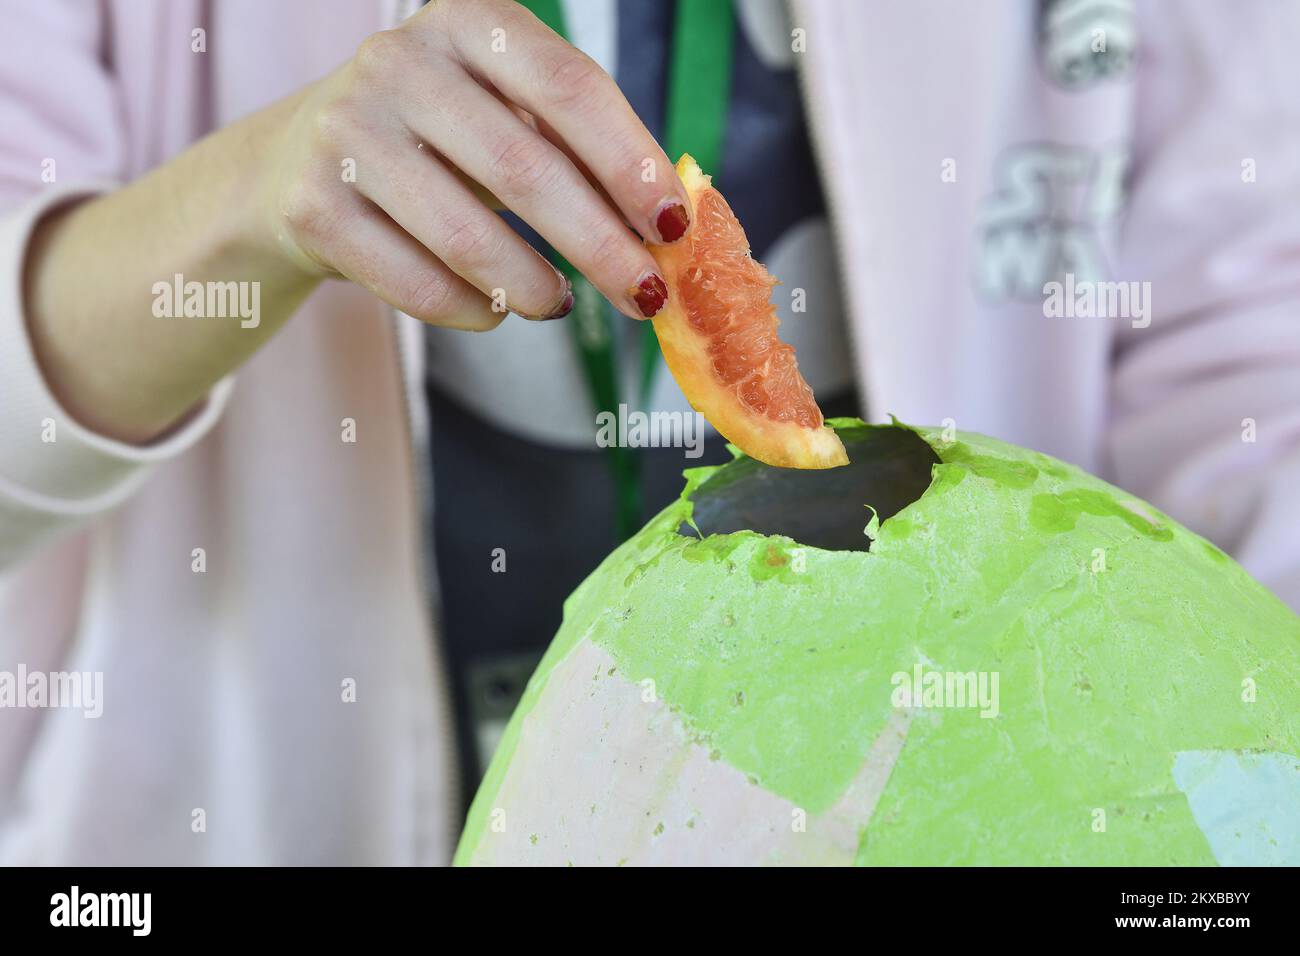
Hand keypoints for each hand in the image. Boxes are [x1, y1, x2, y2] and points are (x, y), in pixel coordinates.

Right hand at [264, 0, 689, 329]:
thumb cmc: (440, 142)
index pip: (568, 87)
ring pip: (465, 235)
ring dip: (532, 286)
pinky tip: (496, 311)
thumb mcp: (505, 114)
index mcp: (468, 24)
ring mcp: (347, 131)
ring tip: (558, 304)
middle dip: (599, 245)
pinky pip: (415, 281)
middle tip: (645, 296)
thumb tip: (671, 225)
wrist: (299, 162)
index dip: (631, 162)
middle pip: (525, 168)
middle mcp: (400, 62)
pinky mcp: (312, 206)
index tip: (674, 227)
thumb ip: (578, 150)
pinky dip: (471, 310)